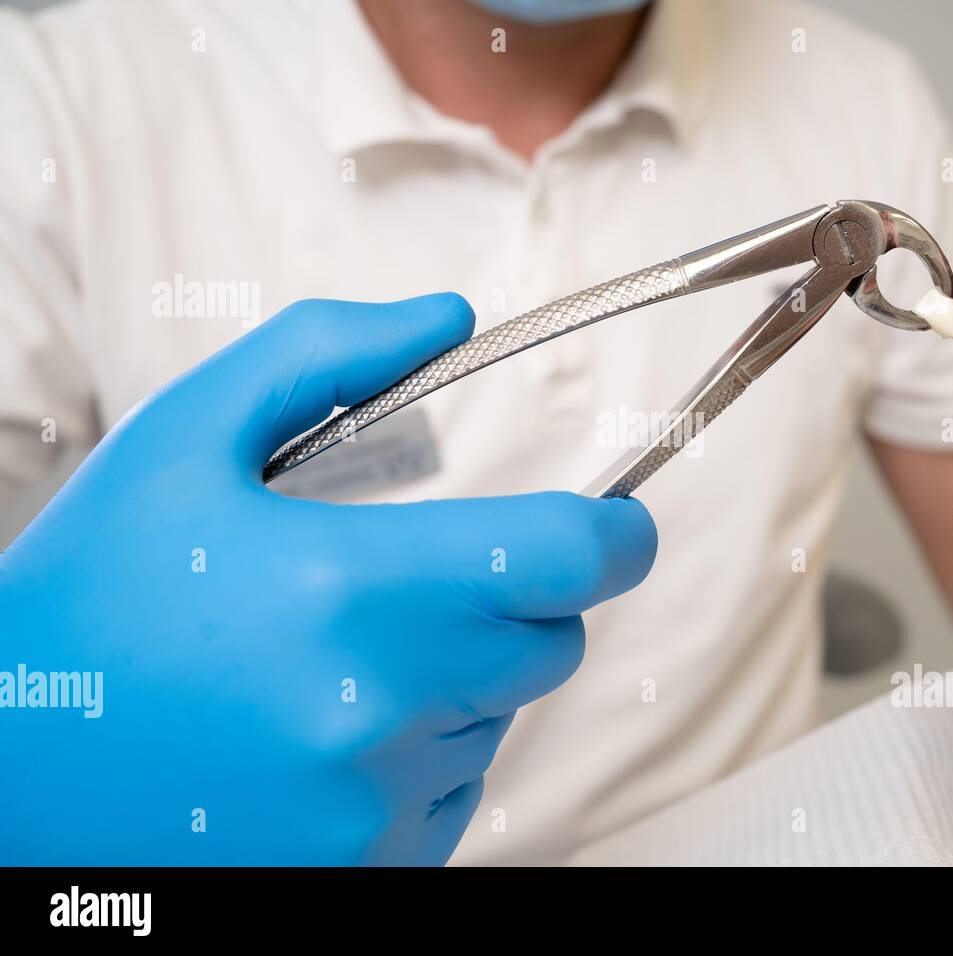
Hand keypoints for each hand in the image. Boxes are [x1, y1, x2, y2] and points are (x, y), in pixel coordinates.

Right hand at [0, 294, 656, 863]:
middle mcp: (382, 709)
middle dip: (511, 596)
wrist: (8, 777)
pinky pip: (458, 789)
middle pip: (551, 637)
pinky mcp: (368, 869)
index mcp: (353, 587)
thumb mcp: (184, 442)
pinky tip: (318, 732)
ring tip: (326, 663)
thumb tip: (453, 316)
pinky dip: (421, 750)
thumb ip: (325, 357)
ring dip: (456, 675)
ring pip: (502, 714)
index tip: (613, 520)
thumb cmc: (93, 598)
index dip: (616, 531)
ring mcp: (376, 806)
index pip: (574, 559)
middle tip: (409, 579)